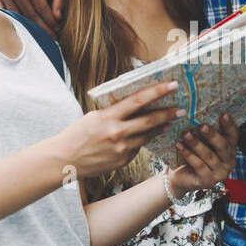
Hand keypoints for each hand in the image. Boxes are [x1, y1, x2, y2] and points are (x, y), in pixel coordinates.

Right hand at [0, 0, 64, 35]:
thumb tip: (58, 17)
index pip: (41, 8)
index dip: (51, 21)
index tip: (58, 30)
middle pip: (30, 16)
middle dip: (43, 29)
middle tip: (52, 38)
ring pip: (19, 19)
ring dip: (31, 31)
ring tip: (42, 38)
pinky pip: (8, 17)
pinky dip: (18, 26)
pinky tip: (27, 33)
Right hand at [56, 81, 181, 178]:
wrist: (64, 160)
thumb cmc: (77, 134)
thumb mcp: (94, 117)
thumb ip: (114, 112)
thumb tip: (135, 104)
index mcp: (108, 116)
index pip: (138, 100)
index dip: (158, 91)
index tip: (172, 85)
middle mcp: (117, 132)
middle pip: (150, 120)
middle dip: (168, 113)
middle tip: (181, 109)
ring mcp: (121, 148)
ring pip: (147, 135)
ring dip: (160, 127)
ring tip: (170, 121)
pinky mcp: (123, 160)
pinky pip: (137, 147)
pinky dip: (142, 140)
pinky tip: (146, 136)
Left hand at [166, 114, 238, 195]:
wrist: (181, 177)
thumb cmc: (193, 156)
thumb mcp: (202, 143)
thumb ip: (205, 133)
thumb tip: (201, 114)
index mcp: (230, 150)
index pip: (233, 136)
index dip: (230, 125)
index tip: (224, 114)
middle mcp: (229, 162)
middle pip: (223, 146)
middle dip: (212, 135)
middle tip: (201, 125)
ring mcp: (219, 173)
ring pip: (209, 156)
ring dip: (196, 144)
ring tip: (186, 134)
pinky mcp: (208, 181)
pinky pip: (198, 165)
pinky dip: (188, 154)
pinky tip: (180, 146)